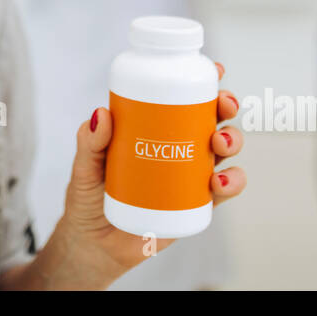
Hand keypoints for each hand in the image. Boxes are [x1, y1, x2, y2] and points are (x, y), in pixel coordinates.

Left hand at [44, 62, 244, 288]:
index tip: (215, 70)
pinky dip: (232, 183)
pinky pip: (224, 190)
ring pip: (224, 151)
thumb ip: (89, 142)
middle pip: (212, 119)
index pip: (181, 97)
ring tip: (219, 145)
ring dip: (233, 141)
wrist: (94, 245)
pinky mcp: (195, 204)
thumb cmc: (88, 197)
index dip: (202, 80)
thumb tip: (102, 114)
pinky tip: (220, 182)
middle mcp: (178, 146)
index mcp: (154, 127)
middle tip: (223, 107)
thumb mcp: (84, 165)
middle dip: (226, 106)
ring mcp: (189, 174)